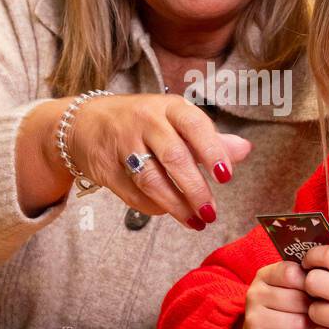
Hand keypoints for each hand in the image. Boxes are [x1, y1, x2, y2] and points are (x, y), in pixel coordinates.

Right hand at [62, 93, 251, 230]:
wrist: (84, 123)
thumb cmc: (142, 122)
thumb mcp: (175, 120)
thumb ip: (210, 138)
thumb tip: (244, 150)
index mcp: (168, 107)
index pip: (194, 125)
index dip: (212, 150)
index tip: (225, 176)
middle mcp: (145, 121)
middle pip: (174, 157)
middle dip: (195, 189)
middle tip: (211, 212)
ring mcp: (122, 144)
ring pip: (152, 180)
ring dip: (177, 205)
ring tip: (196, 221)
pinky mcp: (106, 168)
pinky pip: (134, 194)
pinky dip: (154, 207)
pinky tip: (169, 212)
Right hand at [238, 260, 314, 328]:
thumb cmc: (290, 310)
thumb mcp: (298, 287)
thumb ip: (319, 267)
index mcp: (264, 275)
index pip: (291, 272)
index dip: (310, 282)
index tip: (317, 290)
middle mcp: (255, 294)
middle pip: (297, 299)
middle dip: (312, 308)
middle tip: (317, 312)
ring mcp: (254, 319)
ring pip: (298, 323)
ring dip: (312, 328)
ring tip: (312, 326)